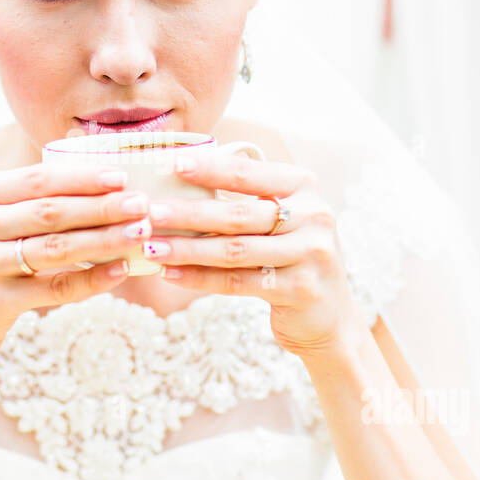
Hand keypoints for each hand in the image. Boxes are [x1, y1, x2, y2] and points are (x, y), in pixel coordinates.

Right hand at [0, 163, 148, 369]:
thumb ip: (27, 204)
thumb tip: (97, 182)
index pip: (36, 180)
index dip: (82, 177)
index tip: (122, 176)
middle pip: (49, 212)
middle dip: (102, 206)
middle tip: (142, 204)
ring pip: (55, 248)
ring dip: (104, 239)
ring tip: (139, 233)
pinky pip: (54, 288)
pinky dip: (91, 279)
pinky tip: (120, 271)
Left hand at [142, 149, 363, 359]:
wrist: (329, 316)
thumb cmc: (290, 256)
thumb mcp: (283, 219)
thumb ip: (247, 199)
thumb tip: (183, 178)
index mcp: (304, 188)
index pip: (249, 174)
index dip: (210, 168)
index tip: (173, 164)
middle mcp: (313, 217)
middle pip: (237, 214)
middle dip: (189, 213)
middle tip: (150, 212)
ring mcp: (309, 255)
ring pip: (234, 250)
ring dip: (187, 248)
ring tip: (152, 246)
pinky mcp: (299, 289)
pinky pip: (237, 282)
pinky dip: (200, 278)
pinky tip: (171, 275)